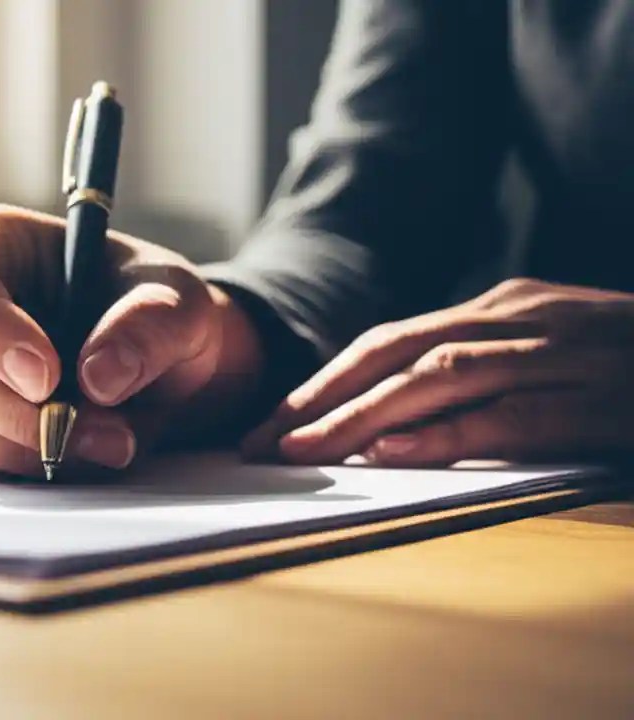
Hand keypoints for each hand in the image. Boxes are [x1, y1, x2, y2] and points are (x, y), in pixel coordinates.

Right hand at [0, 203, 262, 476]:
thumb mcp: (175, 296)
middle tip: (83, 422)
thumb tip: (99, 377)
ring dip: (27, 444)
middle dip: (13, 407)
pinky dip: (31, 466)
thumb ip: (149, 324)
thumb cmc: (151, 304)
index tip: (45, 375)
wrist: (161, 362)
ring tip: (108, 438)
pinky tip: (84, 451)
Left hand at [242, 278, 633, 465]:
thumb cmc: (625, 361)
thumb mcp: (545, 347)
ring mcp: (555, 355)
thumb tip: (395, 412)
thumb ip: (478, 367)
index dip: (321, 381)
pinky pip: (505, 418)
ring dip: (359, 417)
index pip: (387, 340)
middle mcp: (517, 320)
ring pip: (434, 380)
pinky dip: (443, 437)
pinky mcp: (591, 400)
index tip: (269, 422)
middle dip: (319, 399)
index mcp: (499, 308)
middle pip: (393, 354)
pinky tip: (392, 455)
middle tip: (260, 443)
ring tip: (302, 451)